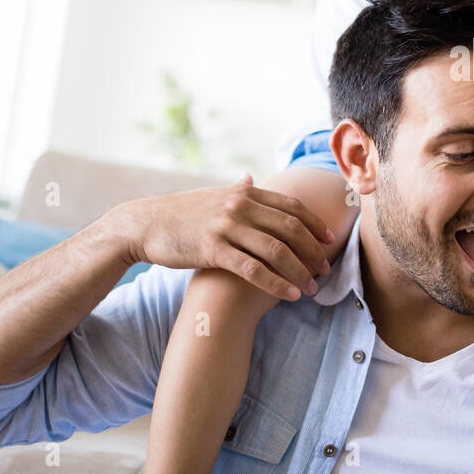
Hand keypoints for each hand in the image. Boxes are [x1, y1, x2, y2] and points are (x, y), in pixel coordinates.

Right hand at [114, 174, 334, 301]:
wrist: (144, 224)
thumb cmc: (180, 213)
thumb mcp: (212, 195)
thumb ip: (237, 190)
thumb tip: (250, 178)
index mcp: (244, 193)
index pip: (291, 207)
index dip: (314, 223)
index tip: (330, 239)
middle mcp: (240, 206)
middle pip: (290, 228)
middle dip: (312, 250)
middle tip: (325, 268)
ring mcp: (227, 227)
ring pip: (277, 250)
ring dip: (299, 271)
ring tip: (312, 287)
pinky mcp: (214, 249)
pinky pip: (254, 269)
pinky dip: (276, 284)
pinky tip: (290, 295)